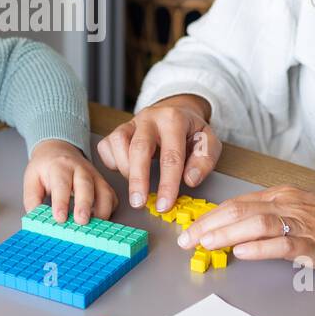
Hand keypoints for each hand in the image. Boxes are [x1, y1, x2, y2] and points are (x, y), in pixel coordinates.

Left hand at [24, 140, 117, 223]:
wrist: (58, 150)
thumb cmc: (46, 167)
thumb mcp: (31, 179)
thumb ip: (32, 199)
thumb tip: (35, 218)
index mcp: (59, 166)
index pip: (61, 183)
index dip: (61, 201)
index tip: (60, 218)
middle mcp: (80, 169)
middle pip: (86, 185)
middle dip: (84, 204)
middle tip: (81, 221)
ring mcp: (94, 176)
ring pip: (103, 191)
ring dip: (101, 209)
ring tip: (94, 225)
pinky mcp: (103, 183)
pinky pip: (111, 197)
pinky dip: (109, 209)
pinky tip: (100, 219)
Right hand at [96, 95, 220, 211]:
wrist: (177, 111)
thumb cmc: (191, 131)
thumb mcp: (208, 142)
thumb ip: (204, 160)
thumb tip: (190, 180)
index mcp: (174, 119)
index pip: (171, 156)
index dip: (167, 183)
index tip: (165, 204)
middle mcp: (150, 118)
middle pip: (139, 148)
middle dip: (138, 179)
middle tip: (139, 203)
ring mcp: (131, 122)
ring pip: (118, 143)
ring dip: (125, 169)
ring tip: (136, 187)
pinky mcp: (118, 129)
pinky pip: (106, 146)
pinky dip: (112, 162)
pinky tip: (124, 170)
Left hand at [176, 185, 314, 265]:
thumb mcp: (304, 215)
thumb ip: (274, 221)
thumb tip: (239, 237)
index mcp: (284, 197)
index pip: (237, 204)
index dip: (210, 217)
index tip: (188, 230)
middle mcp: (290, 204)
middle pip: (239, 211)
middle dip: (208, 225)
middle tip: (185, 240)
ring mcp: (305, 223)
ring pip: (257, 223)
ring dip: (226, 234)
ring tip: (204, 244)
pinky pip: (286, 243)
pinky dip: (262, 248)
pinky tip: (244, 253)